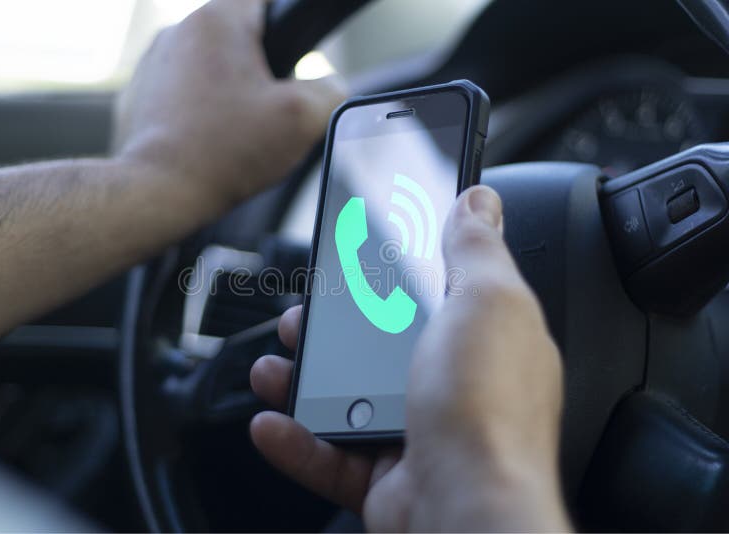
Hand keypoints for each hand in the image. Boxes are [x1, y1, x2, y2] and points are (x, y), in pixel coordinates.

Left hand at [113, 0, 344, 209]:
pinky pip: (183, 92)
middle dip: (259, 71)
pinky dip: (199, 111)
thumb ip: (330, 90)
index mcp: (219, 21)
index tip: (292, 63)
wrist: (161, 190)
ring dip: (228, 91)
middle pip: (239, 38)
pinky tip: (210, 139)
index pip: (267, 2)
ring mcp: (154, 62)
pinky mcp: (141, 92)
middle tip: (268, 110)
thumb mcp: (303, 120)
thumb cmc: (224, 153)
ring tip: (236, 130)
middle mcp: (179, 31)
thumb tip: (331, 85)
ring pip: (210, 66)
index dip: (289, 32)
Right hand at [249, 185, 570, 530]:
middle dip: (331, 331)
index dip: (392, 278)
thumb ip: (477, 249)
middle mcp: (453, 388)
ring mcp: (418, 434)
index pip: (434, 296)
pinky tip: (271, 423)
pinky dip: (296, 441)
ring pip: (348, 399)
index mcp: (482, 341)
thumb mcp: (485, 301)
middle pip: (380, 348)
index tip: (357, 262)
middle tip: (301, 317)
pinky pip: (329, 455)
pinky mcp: (386, 478)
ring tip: (274, 367)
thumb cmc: (488, 410)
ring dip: (302, 383)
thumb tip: (479, 204)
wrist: (468, 512)